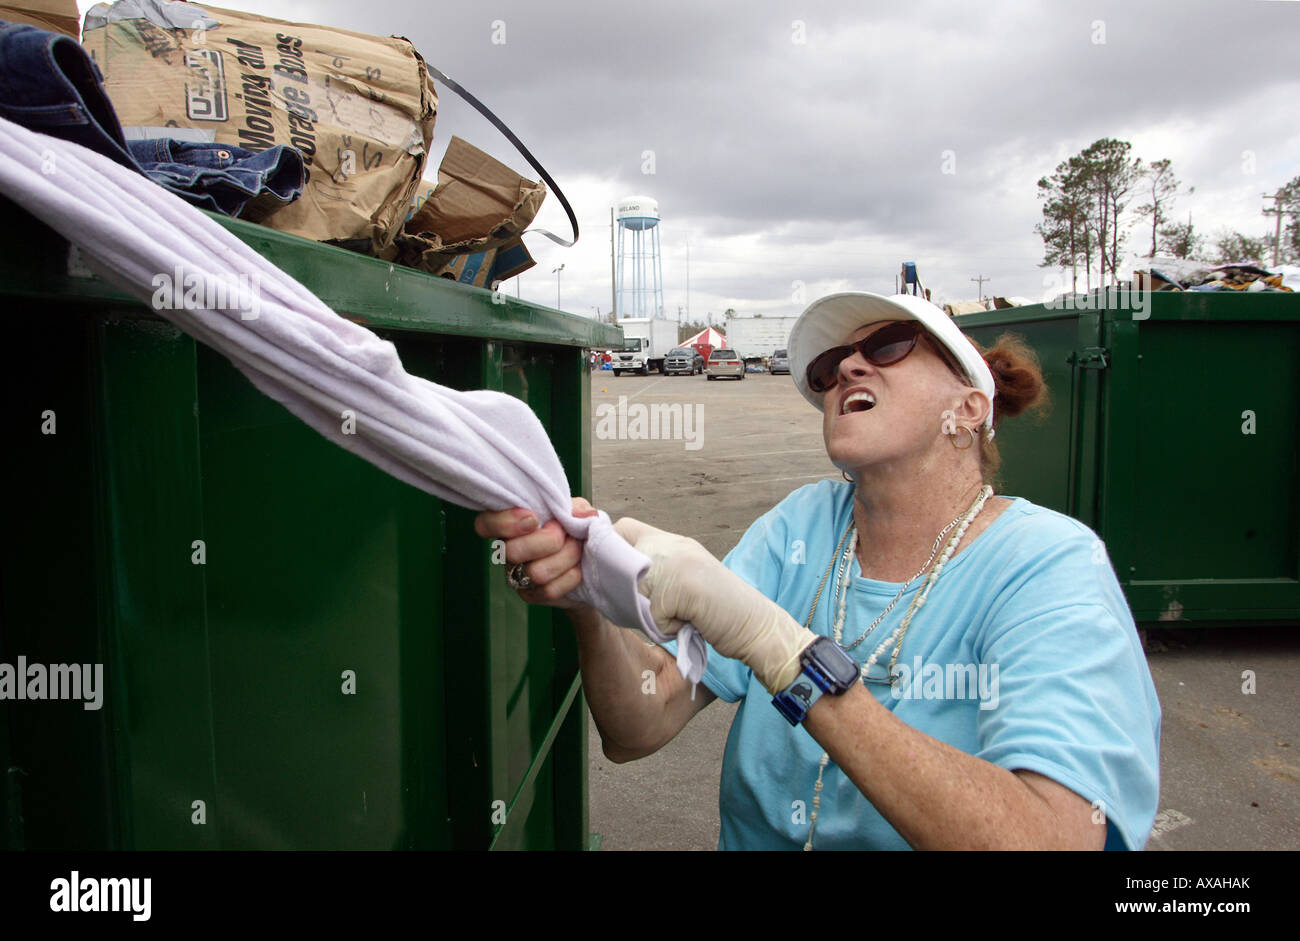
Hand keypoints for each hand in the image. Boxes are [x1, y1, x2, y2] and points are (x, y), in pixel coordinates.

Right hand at [474, 497, 597, 609]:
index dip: (506, 523)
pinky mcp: (531, 595)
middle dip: (549, 541)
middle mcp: (507, 550)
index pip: (485, 524)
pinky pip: (549, 590)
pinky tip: (576, 569)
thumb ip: (576, 508)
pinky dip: (571, 577)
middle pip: (512, 551)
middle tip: (564, 535)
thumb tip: (583, 514)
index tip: (533, 519)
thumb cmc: (574, 531)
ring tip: (576, 550)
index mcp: (510, 524)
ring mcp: (516, 575)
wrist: (588, 563)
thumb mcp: (576, 512)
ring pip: (535, 572)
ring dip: (566, 558)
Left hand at [613, 517, 816, 693]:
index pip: (625, 528)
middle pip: (620, 556)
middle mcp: (673, 545)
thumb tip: (611, 579)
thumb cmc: (720, 609)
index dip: (612, 549)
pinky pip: (653, 615)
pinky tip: (688, 624)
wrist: (757, 625)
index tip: (611, 571)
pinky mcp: (679, 588)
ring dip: (647, 609)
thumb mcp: (684, 578)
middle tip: (645, 602)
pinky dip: (666, 628)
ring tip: (676, 614)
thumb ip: (655, 572)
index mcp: (673, 541)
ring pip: (634, 588)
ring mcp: (677, 563)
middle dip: (622, 583)